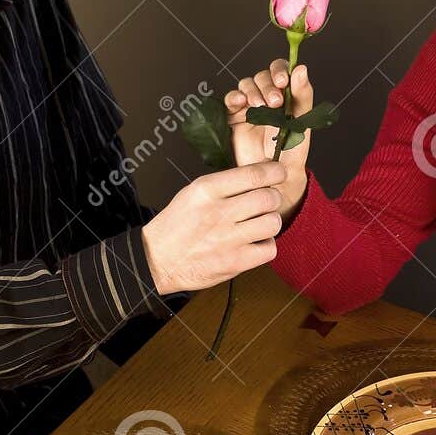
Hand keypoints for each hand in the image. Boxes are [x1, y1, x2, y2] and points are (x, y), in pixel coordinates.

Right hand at [141, 161, 286, 293]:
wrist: (157, 260)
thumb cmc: (176, 226)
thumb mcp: (192, 193)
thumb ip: (224, 185)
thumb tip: (258, 177)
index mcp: (207, 190)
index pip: (254, 174)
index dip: (274, 172)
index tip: (278, 173)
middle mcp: (219, 212)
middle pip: (268, 198)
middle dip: (273, 198)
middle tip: (267, 203)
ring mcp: (228, 239)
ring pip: (273, 223)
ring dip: (270, 222)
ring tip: (259, 224)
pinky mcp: (234, 262)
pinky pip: (269, 249)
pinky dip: (265, 246)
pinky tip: (254, 243)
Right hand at [226, 58, 312, 220]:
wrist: (276, 176)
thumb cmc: (292, 151)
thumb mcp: (302, 121)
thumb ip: (303, 95)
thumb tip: (302, 68)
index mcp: (286, 95)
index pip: (281, 70)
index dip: (280, 70)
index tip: (283, 81)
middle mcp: (267, 97)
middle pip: (262, 76)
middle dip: (267, 85)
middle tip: (274, 102)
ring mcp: (250, 106)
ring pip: (247, 85)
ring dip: (253, 91)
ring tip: (259, 106)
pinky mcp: (235, 116)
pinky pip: (231, 99)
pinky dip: (234, 97)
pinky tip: (241, 103)